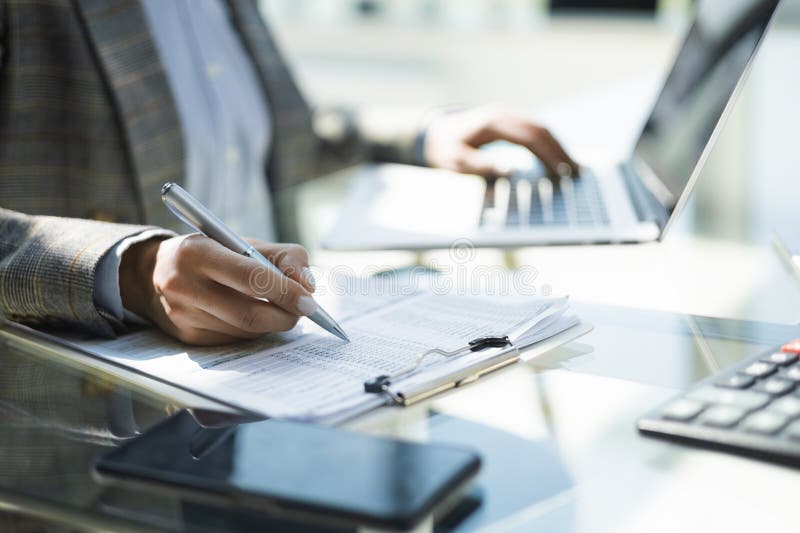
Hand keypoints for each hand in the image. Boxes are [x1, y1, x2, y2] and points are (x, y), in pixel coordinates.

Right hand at [119, 235, 316, 344]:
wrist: (153, 274)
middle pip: (250, 314)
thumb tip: (307, 286)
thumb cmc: (213, 253)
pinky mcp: (187, 338)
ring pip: (246, 331)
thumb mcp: (243, 242)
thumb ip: (283, 256)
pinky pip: (234, 340)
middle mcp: (184, 285)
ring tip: (279, 309)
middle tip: (303, 310)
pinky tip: (254, 317)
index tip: (309, 301)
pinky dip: (254, 331)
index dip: (286, 291)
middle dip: (286, 316)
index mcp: (198, 252)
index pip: (251, 277)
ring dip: (272, 323)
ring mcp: (183, 316)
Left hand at [423, 105, 578, 178]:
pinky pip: (534, 130)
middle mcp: (504, 115)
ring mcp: (507, 116)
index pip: (530, 137)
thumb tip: (509, 171)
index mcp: (493, 123)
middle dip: (560, 151)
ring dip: (558, 146)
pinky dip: (548, 144)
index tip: (562, 172)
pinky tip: (556, 158)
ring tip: (572, 168)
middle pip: (541, 130)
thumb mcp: (455, 162)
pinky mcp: (508, 122)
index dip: (548, 155)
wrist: (433, 133)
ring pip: (541, 128)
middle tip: (576, 173)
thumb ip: (479, 166)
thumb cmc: (443, 150)